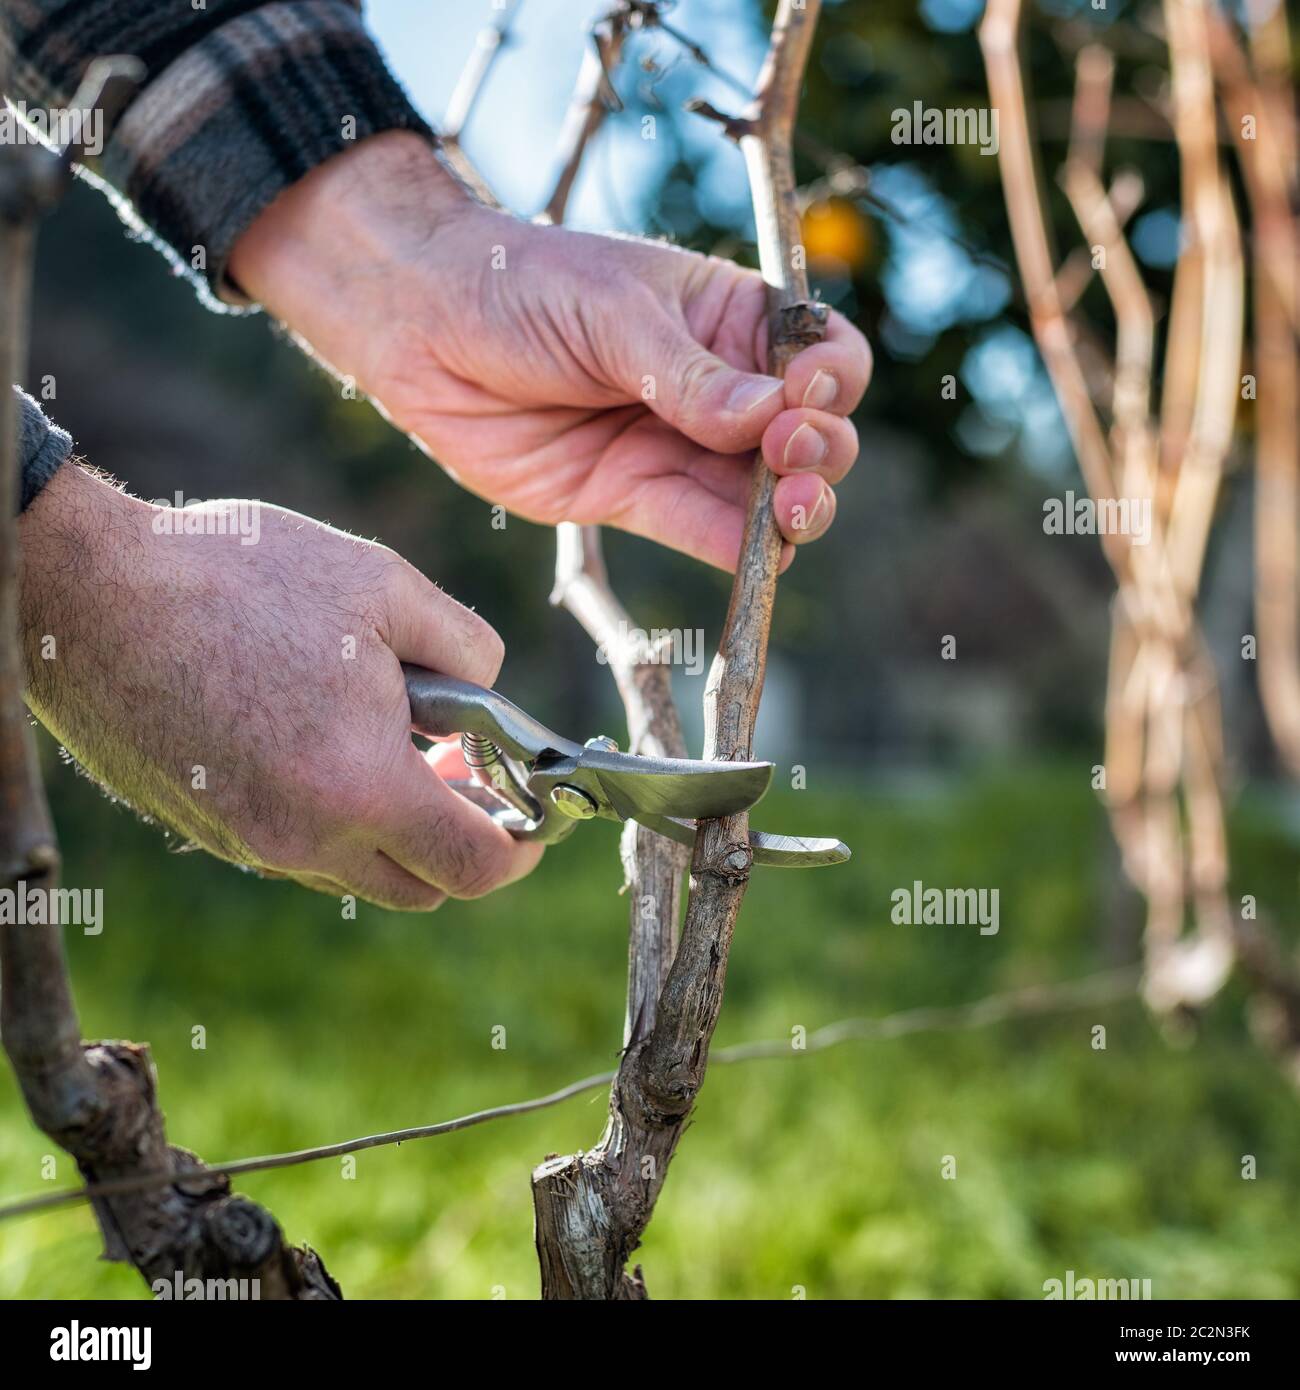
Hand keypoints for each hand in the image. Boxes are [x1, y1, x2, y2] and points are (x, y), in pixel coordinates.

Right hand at [19, 465, 541, 909]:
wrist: (87, 592)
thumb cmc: (237, 577)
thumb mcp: (385, 587)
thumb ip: (470, 652)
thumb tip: (491, 699)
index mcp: (358, 788)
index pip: (475, 869)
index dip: (524, 850)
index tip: (536, 817)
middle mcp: (302, 840)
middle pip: (422, 888)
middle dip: (463, 841)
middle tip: (464, 771)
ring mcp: (248, 844)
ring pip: (358, 875)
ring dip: (397, 832)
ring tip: (393, 746)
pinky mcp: (208, 830)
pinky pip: (301, 853)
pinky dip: (338, 822)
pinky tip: (325, 744)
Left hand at [229, 133, 872, 570]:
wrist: (421, 327)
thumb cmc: (520, 287)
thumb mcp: (612, 313)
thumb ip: (688, 375)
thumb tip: (771, 419)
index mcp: (727, 319)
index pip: (818, 355)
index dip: (832, 380)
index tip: (805, 392)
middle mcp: (716, 388)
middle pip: (807, 435)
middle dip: (818, 451)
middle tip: (788, 454)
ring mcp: (676, 446)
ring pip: (760, 494)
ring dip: (789, 510)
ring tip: (786, 512)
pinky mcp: (631, 496)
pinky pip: (700, 530)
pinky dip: (736, 549)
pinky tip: (757, 554)